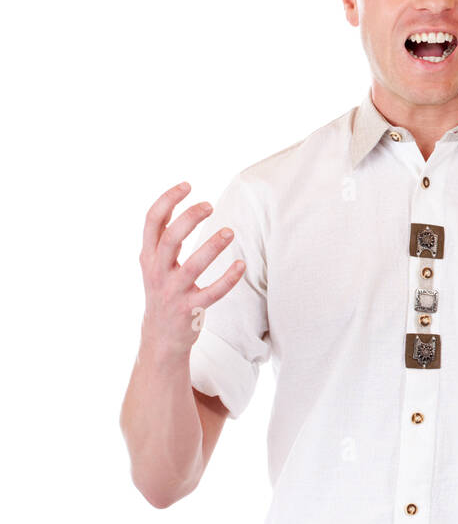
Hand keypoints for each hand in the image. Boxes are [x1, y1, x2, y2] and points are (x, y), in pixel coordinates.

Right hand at [138, 181, 243, 359]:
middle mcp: (158, 272)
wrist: (160, 337)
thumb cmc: (163, 291)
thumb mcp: (154, 264)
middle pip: (171, 238)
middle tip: (210, 205)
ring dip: (213, 246)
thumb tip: (176, 205)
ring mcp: (174, 292)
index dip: (167, 200)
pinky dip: (228, 278)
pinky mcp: (191, 309)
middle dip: (190, 218)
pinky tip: (242, 265)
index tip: (187, 186)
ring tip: (230, 232)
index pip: (151, 222)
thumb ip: (162, 238)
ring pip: (193, 266)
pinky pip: (213, 293)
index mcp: (148, 257)